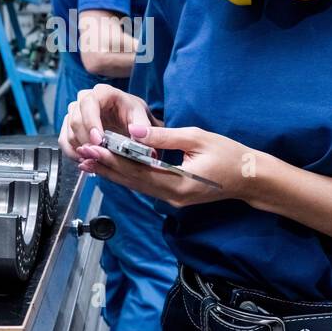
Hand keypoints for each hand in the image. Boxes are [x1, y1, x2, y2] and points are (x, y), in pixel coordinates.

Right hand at [57, 83, 156, 160]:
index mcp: (103, 92)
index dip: (91, 122)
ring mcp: (75, 111)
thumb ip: (143, 126)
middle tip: (97, 154)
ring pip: (69, 131)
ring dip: (79, 148)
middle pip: (75, 119)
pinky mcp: (70, 125)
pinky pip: (64, 139)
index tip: (99, 140)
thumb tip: (137, 133)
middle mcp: (85, 99)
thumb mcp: (142, 117)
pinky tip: (84, 159)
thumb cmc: (133, 115)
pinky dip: (72, 152)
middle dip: (85, 139)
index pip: (89, 103)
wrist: (128, 120)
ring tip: (94, 159)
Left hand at [77, 124, 257, 207]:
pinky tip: (112, 170)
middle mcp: (171, 196)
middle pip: (132, 181)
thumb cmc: (229, 154)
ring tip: (88, 162)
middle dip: (105, 167)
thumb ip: (163, 136)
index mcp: (178, 182)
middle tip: (81, 154)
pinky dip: (127, 177)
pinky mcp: (173, 197)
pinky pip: (145, 186)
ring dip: (112, 173)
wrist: (250, 178)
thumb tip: (134, 130)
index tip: (93, 147)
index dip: (113, 159)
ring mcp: (172, 200)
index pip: (137, 170)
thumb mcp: (196, 137)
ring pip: (136, 186)